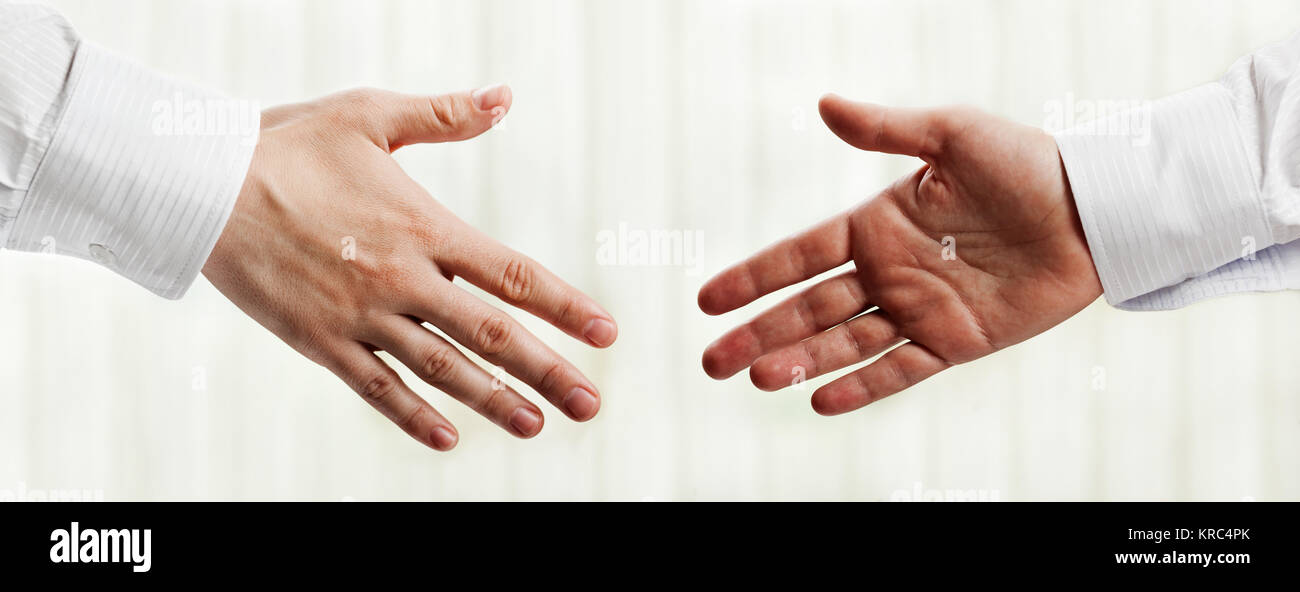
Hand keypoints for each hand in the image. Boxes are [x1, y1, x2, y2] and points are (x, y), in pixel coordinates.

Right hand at [203, 85, 616, 450]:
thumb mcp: (369, 114)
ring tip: (537, 425)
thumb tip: (505, 97)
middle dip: (546, 369)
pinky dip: (412, 416)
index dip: (564, 304)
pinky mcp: (320, 342)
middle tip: (591, 402)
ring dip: (492, 400)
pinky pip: (375, 387)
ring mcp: (360, 316)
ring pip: (440, 369)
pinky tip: (447, 439)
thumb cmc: (288, 145)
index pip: (511, 274)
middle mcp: (401, 279)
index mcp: (423, 227)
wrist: (199, 184)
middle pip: (489, 333)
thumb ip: (444, 114)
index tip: (606, 330)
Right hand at [698, 94, 1100, 414]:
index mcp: (877, 224)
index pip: (800, 256)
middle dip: (758, 334)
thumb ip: (886, 129)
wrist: (1092, 212)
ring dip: (799, 361)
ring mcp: (919, 310)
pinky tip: (819, 400)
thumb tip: (824, 104)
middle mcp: (889, 271)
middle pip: (808, 309)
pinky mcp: (955, 343)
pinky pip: (898, 369)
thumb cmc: (1025, 163)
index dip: (753, 278)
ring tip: (756, 378)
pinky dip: (860, 386)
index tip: (707, 301)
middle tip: (711, 362)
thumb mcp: (952, 135)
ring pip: (843, 343)